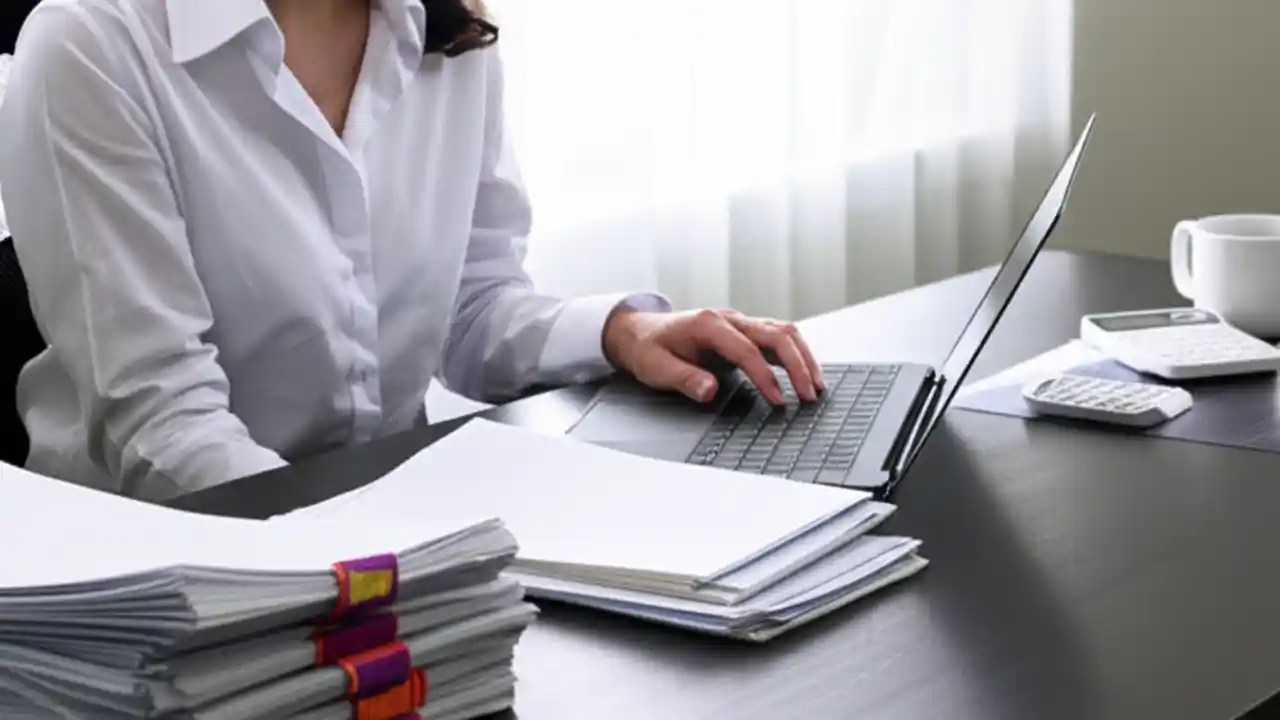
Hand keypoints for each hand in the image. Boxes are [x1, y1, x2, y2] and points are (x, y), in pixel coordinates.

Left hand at [602, 308, 825, 404]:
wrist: (641, 331)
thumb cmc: (649, 349)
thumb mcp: (657, 367)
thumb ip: (684, 378)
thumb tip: (709, 390)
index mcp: (708, 324)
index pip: (746, 349)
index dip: (765, 375)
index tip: (778, 400)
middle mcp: (729, 318)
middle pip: (775, 334)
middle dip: (797, 365)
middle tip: (809, 395)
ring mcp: (739, 322)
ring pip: (783, 332)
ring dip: (803, 358)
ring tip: (816, 387)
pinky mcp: (744, 330)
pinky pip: (778, 337)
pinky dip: (796, 354)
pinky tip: (805, 373)